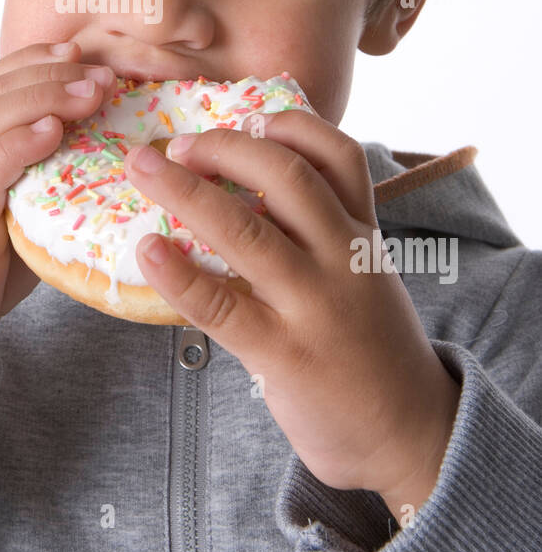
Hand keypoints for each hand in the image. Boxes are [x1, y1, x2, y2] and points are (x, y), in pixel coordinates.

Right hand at [0, 40, 115, 365]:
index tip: (81, 52)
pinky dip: (19, 144)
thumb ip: (48, 185)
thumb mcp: (20, 217)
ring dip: (44, 98)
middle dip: (52, 73)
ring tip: (90, 91)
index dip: (36, 60)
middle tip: (102, 72)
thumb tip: (113, 165)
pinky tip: (52, 131)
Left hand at [124, 111, 459, 516]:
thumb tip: (240, 188)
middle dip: (224, 146)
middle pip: (287, 176)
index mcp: (362, 235)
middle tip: (173, 143)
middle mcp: (342, 259)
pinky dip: (177, 271)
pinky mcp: (283, 353)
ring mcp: (314, 305)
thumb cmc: (369, 350)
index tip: (245, 115)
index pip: (338, 155)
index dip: (290, 123)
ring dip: (185, 190)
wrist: (409, 435)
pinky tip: (147, 250)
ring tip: (142, 168)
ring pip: (246, 230)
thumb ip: (320, 234)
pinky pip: (219, 303)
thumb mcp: (362, 276)